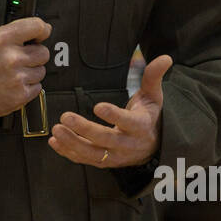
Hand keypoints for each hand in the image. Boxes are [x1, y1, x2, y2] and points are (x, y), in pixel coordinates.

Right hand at [0, 18, 50, 118]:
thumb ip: (11, 33)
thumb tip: (35, 32)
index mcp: (2, 39)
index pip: (37, 27)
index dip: (42, 30)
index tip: (42, 34)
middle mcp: (11, 57)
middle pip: (43, 52)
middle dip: (34, 55)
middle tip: (21, 59)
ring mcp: (17, 77)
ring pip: (41, 71)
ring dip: (31, 72)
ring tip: (13, 73)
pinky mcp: (20, 94)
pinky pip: (37, 87)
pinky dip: (28, 87)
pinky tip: (14, 84)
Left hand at [48, 54, 172, 166]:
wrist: (153, 145)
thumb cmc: (149, 115)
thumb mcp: (154, 96)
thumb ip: (154, 77)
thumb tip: (165, 58)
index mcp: (141, 126)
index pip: (129, 122)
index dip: (114, 115)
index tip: (98, 106)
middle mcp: (128, 144)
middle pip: (106, 139)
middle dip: (85, 129)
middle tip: (65, 117)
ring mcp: (116, 156)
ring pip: (92, 153)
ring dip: (72, 143)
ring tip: (56, 130)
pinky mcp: (104, 162)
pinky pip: (84, 160)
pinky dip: (68, 152)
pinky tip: (54, 141)